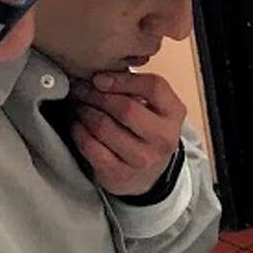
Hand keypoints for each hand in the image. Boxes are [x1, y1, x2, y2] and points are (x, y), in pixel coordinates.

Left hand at [71, 71, 186, 195]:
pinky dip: (79, 132)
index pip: (154, 87)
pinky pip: (91, 147)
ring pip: (104, 127)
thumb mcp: (153, 108)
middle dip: (97, 95)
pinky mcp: (119, 174)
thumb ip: (134, 89)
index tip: (99, 78)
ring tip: (78, 105)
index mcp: (174, 114)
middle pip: (126, 108)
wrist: (148, 175)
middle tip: (80, 89)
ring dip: (84, 112)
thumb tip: (97, 77)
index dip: (123, 79)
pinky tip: (78, 125)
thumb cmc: (146, 132)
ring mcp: (142, 159)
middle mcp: (163, 138)